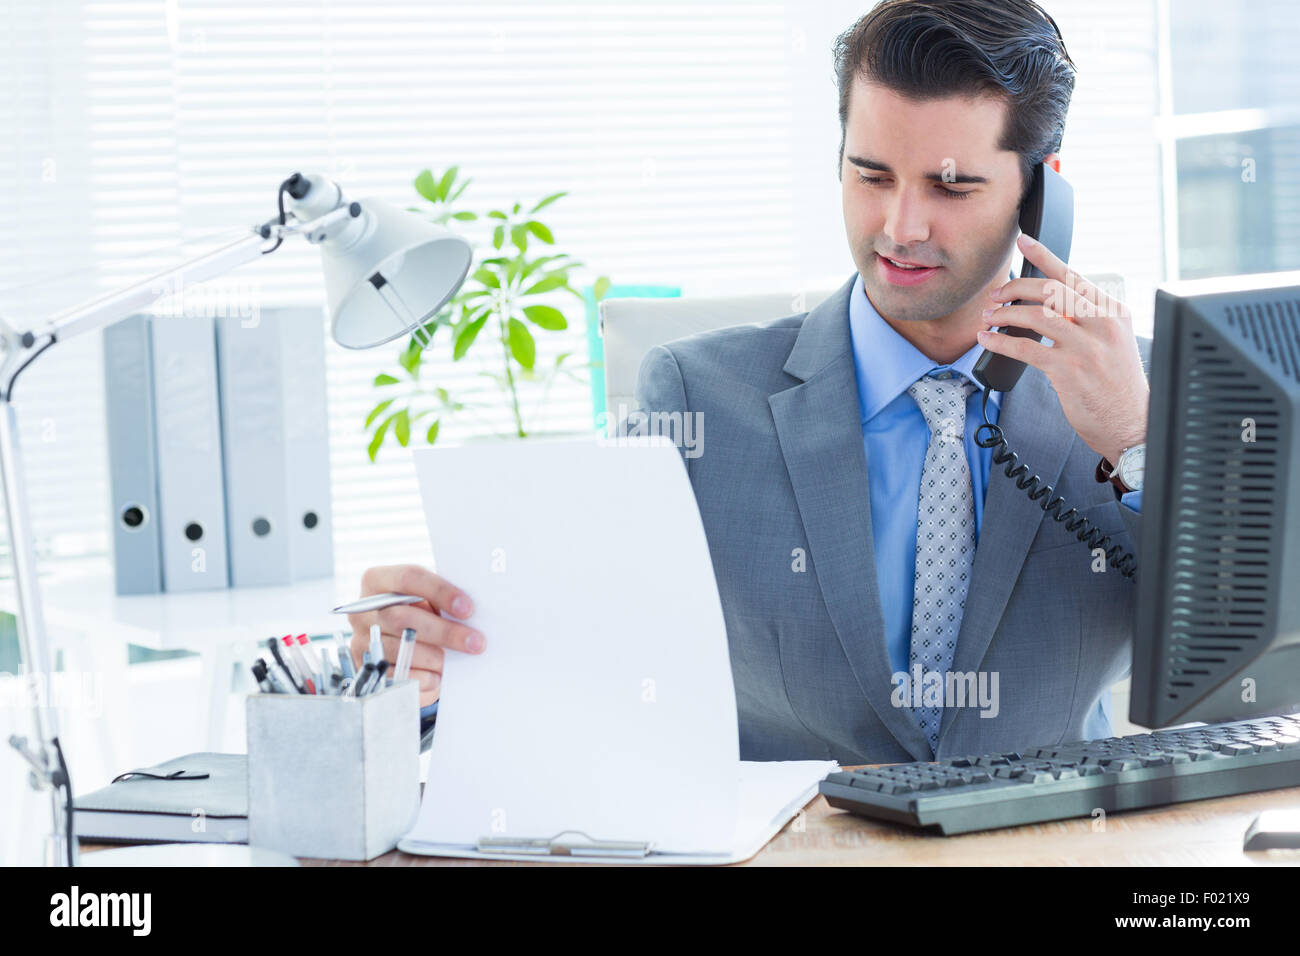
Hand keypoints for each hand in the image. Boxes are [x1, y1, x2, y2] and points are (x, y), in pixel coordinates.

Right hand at [346, 565, 483, 708]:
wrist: (401, 645)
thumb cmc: (420, 615)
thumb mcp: (427, 601)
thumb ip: (441, 601)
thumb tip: (471, 614)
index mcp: (378, 580)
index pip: (408, 578)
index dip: (440, 592)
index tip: (468, 609)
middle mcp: (363, 609)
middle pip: (403, 617)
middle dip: (444, 631)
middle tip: (476, 642)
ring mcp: (361, 639)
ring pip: (399, 648)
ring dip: (433, 657)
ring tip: (454, 662)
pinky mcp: (364, 668)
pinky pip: (394, 674)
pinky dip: (420, 677)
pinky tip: (437, 677)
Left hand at [977, 233, 1148, 463]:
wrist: (1132, 423)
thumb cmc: (1116, 384)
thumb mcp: (1112, 341)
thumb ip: (1087, 318)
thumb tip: (1049, 301)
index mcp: (1113, 312)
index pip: (1074, 275)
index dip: (1045, 256)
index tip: (1024, 242)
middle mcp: (1102, 324)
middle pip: (1051, 290)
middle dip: (1016, 288)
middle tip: (996, 296)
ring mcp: (1086, 347)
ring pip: (1036, 315)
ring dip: (1004, 314)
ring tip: (988, 318)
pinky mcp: (1068, 370)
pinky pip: (1025, 348)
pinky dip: (1000, 341)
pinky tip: (988, 340)